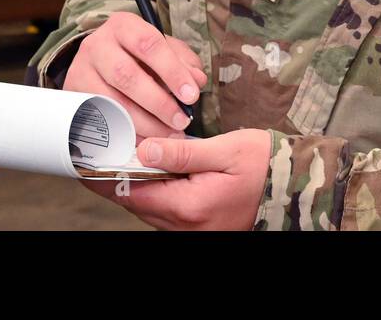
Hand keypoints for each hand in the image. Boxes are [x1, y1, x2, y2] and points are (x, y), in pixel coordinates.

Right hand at [63, 11, 206, 140]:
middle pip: (126, 75)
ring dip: (145, 123)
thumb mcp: (163, 48)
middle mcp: (97, 45)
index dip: (172, 71)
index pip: (148, 45)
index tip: (191, 95)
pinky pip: (101, 120)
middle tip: (181, 121)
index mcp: (123, 26)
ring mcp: (81, 70)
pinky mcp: (74, 95)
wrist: (99, 59)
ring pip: (112, 102)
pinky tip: (147, 140)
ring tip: (168, 134)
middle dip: (158, 102)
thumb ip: (183, 62)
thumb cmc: (138, 54)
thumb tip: (196, 81)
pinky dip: (127, 134)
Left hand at [95, 128, 270, 230]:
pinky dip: (153, 192)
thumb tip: (144, 151)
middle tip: (95, 152)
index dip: (104, 176)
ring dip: (133, 185)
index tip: (83, 160)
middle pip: (135, 203)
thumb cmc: (265, 165)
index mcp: (188, 207)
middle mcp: (186, 226)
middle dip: (114, 179)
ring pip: (148, 208)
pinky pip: (165, 211)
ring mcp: (192, 230)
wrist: (297, 187)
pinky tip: (151, 171)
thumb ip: (182, 153)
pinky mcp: (200, 227)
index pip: (131, 193)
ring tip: (117, 157)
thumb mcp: (225, 151)